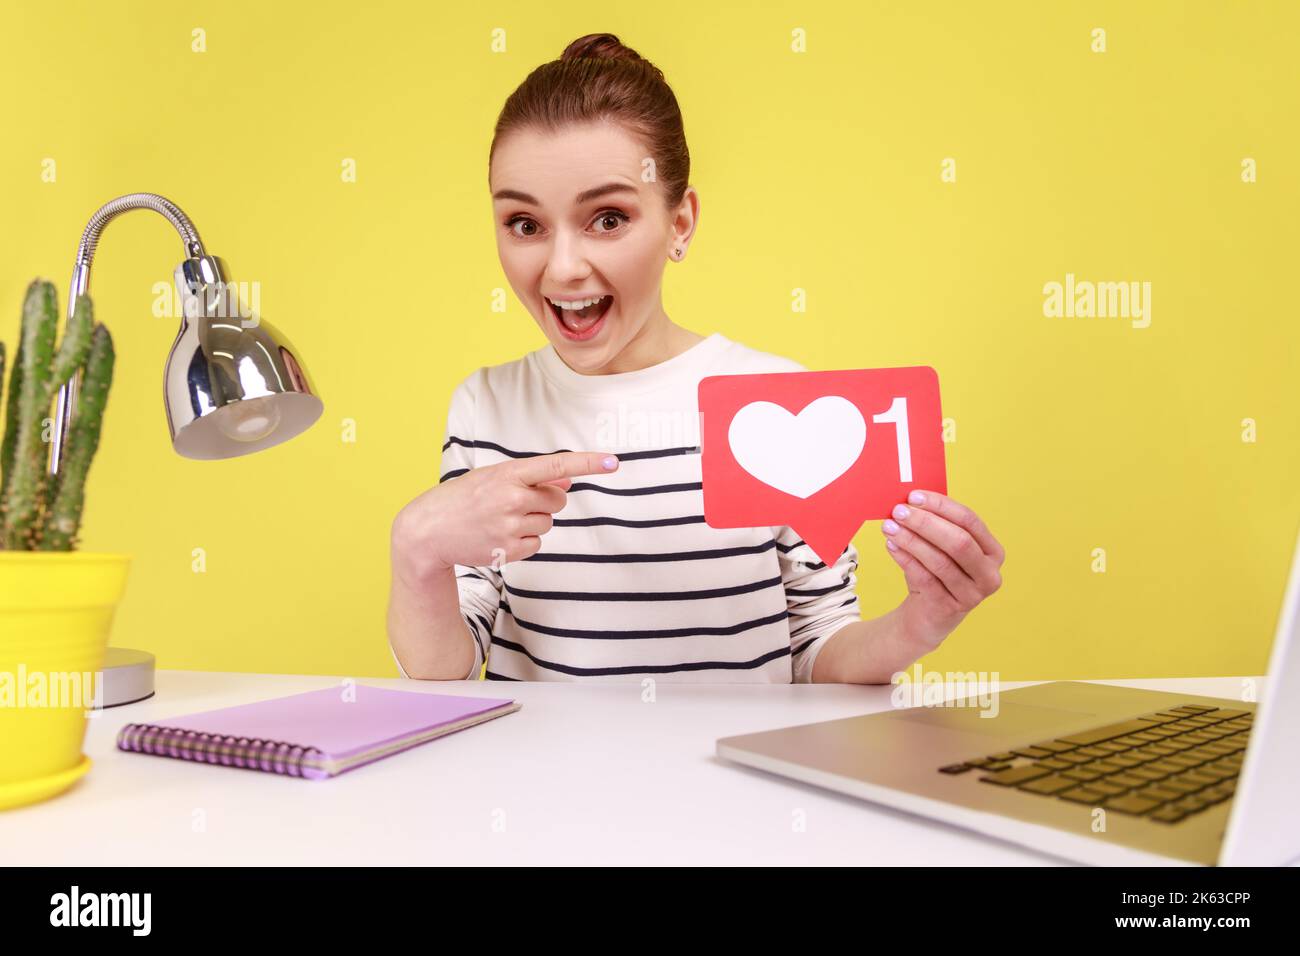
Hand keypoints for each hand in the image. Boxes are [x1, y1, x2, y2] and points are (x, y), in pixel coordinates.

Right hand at [393, 451, 618, 577]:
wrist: (428, 531)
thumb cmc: (464, 498)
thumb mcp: (494, 478)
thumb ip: (532, 477)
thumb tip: (569, 478)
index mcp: (508, 473)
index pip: (557, 465)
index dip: (588, 463)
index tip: (614, 461)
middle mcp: (512, 498)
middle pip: (559, 498)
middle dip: (545, 500)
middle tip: (514, 501)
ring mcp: (511, 526)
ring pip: (548, 522)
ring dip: (532, 521)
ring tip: (501, 519)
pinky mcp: (510, 550)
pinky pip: (538, 543)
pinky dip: (524, 540)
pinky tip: (499, 535)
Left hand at [880, 490, 1004, 648]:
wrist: (927, 616)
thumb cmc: (936, 574)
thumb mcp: (942, 549)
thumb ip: (936, 525)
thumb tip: (911, 500)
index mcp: (993, 551)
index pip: (970, 521)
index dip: (942, 506)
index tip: (914, 496)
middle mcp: (989, 574)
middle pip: (959, 542)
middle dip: (926, 523)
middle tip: (899, 511)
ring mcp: (972, 595)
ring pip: (939, 562)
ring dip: (911, 540)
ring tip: (889, 527)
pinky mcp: (949, 608)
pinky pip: (924, 578)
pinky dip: (905, 559)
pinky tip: (891, 545)